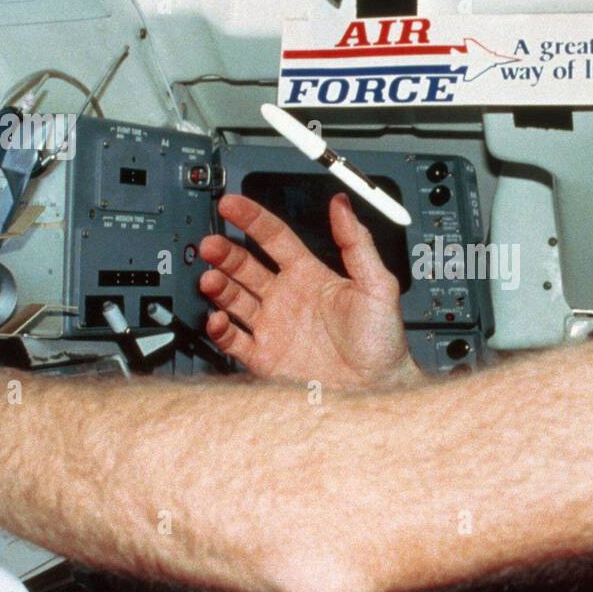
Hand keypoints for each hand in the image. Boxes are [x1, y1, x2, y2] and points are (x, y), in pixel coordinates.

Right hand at [199, 193, 417, 389]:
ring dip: (219, 287)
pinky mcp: (265, 357)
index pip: (274, 238)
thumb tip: (343, 205)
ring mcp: (273, 326)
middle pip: (245, 266)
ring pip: (234, 299)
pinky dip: (220, 329)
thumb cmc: (382, 339)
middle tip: (211, 244)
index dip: (252, 220)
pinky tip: (218, 318)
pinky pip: (233, 340)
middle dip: (225, 253)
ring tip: (210, 279)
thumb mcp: (377, 283)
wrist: (377, 387)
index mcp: (309, 275)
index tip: (232, 204)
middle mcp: (286, 297)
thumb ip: (357, 242)